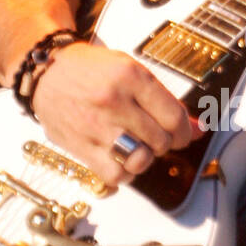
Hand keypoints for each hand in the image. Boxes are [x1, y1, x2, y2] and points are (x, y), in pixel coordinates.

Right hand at [31, 41, 195, 187]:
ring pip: (140, 160)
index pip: (173, 117)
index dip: (185, 132)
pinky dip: (125, 173)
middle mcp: (113, 102)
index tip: (183, 135)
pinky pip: (116, 174)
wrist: (47, 73)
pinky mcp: (81, 146)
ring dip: (146, 158)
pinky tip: (121, 159)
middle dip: (164, 143)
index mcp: (130, 77)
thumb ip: (164, 100)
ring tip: (139, 146)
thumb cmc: (91, 71)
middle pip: (160, 140)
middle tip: (156, 137)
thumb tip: (197, 129)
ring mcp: (96, 126)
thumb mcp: (130, 70)